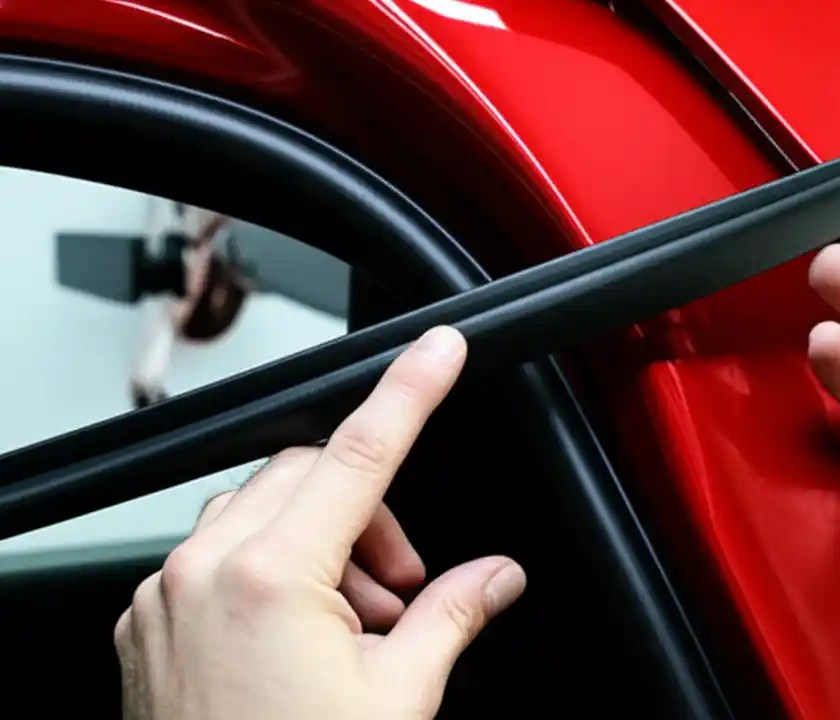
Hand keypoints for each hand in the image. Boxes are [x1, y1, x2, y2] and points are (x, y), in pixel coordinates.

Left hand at [114, 326, 526, 719]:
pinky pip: (212, 558)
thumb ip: (453, 616)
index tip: (438, 349)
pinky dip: (266, 573)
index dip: (410, 391)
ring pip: (257, 512)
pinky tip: (299, 640)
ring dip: (319, 543)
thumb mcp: (397, 701)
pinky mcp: (144, 628)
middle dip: (369, 514)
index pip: (361, 453)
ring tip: (353, 627)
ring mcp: (163, 601)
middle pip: (307, 478)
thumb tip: (497, 577)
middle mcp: (201, 575)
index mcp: (270, 579)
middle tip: (402, 588)